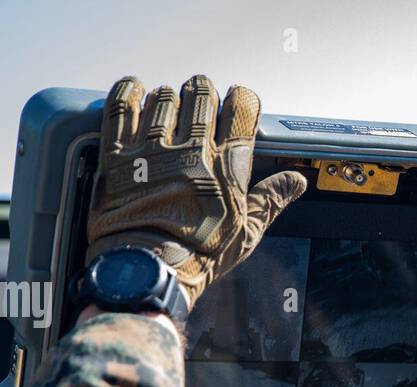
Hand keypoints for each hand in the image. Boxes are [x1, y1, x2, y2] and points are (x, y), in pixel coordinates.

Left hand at [86, 75, 306, 312]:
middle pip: (202, 96)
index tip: (238, 100)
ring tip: (171, 103)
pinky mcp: (119, 155)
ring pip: (165, 98)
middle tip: (202, 97)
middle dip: (205, 92)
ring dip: (171, 96)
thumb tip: (297, 182)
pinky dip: (129, 91)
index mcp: (227, 167)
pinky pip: (121, 107)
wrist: (150, 270)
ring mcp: (153, 150)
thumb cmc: (200, 256)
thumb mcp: (247, 232)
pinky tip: (135, 88)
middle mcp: (192, 150)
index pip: (241, 110)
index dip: (242, 99)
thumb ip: (272, 199)